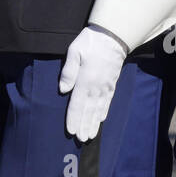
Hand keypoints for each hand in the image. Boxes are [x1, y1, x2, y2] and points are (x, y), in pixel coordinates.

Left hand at [59, 25, 127, 142]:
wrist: (112, 37)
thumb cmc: (90, 43)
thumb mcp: (75, 51)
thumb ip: (69, 71)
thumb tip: (63, 89)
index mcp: (85, 80)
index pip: (77, 104)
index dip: (73, 118)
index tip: (71, 131)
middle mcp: (96, 87)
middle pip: (88, 110)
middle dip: (84, 125)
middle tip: (80, 139)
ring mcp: (105, 86)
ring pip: (98, 109)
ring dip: (94, 123)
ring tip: (90, 135)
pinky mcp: (111, 84)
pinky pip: (107, 102)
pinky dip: (103, 112)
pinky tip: (100, 120)